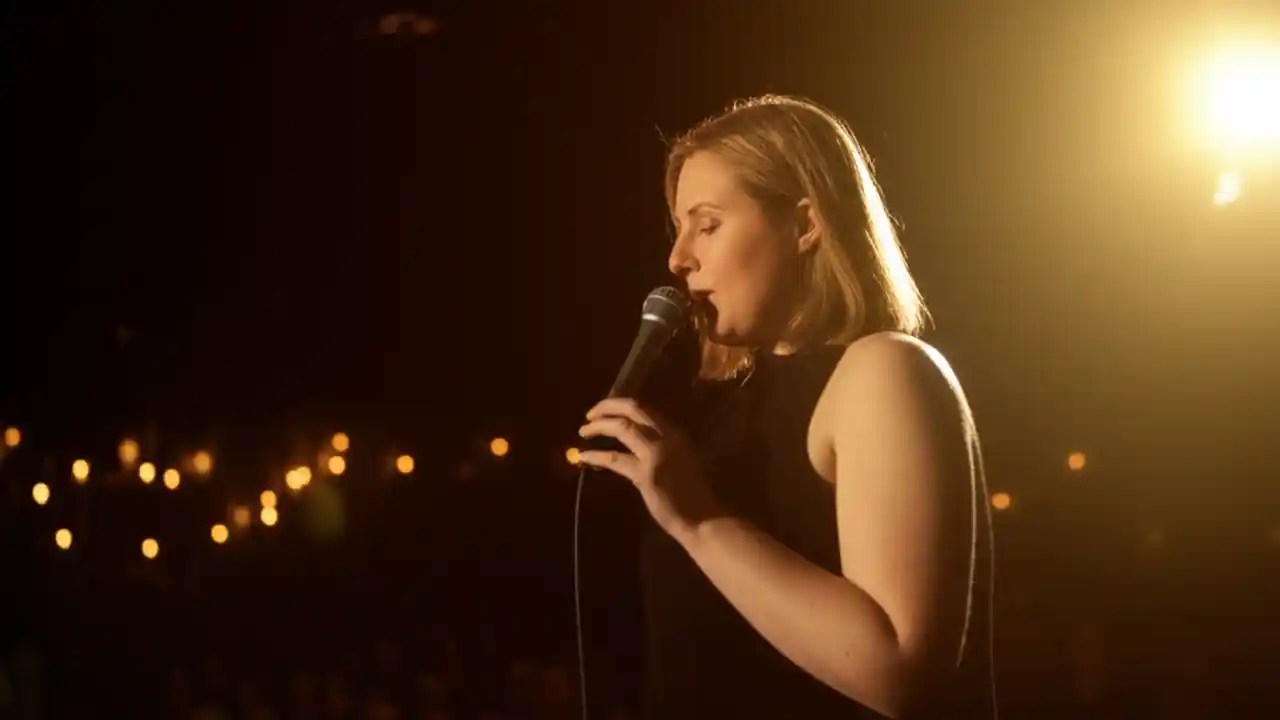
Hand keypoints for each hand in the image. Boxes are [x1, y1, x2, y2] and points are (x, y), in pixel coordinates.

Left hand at [579, 398, 724, 544]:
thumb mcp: (679, 460)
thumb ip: (659, 448)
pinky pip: (614, 459)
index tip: (605, 409)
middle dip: (607, 407)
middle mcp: (667, 438)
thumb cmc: (691, 493)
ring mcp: (656, 454)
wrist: (702, 518)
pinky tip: (583, 456)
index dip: (620, 404)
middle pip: (632, 410)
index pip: (644, 408)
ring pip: (622, 428)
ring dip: (598, 427)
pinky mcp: (645, 474)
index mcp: (675, 433)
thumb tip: (632, 443)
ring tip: (583, 431)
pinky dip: (596, 455)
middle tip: (589, 414)